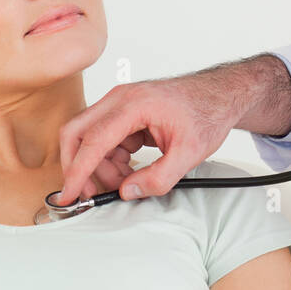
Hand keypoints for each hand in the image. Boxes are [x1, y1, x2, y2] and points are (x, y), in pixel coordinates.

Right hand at [52, 73, 243, 206]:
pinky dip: (112, 158)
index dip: (78, 171)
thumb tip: (127, 191)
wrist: (221, 94)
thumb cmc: (208, 112)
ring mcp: (120, 103)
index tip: (69, 194)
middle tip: (92, 193)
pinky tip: (131, 169)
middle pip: (77, 132)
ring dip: (101, 165)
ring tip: (129, 181)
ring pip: (90, 138)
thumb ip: (159, 177)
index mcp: (134, 105)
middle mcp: (120, 99)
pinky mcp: (124, 112)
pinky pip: (105, 138)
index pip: (93, 140)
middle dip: (78, 166)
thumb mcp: (190, 153)